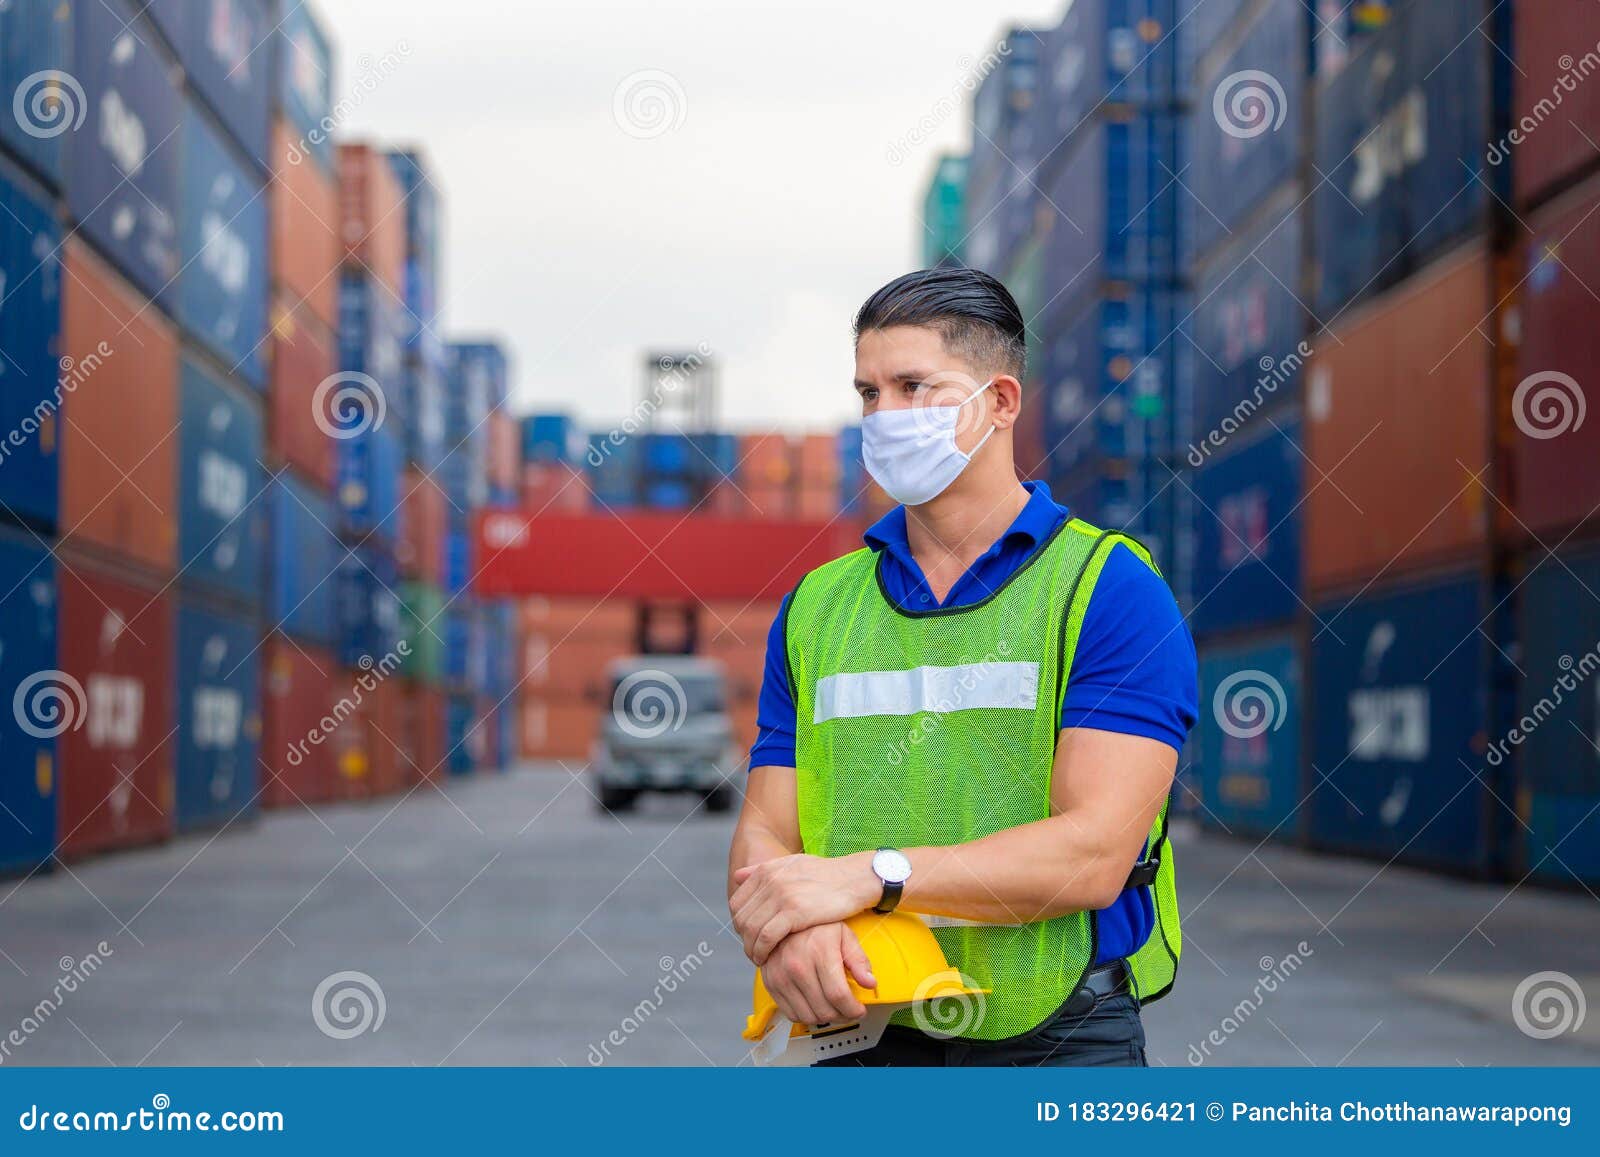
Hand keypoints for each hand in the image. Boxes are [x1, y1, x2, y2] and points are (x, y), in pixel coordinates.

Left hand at [730, 852, 879, 964]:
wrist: (855, 878)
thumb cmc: (826, 875)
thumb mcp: (793, 864)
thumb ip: (763, 870)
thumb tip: (737, 877)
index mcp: (767, 870)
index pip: (737, 903)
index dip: (739, 923)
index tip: (749, 936)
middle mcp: (770, 880)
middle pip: (742, 918)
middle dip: (744, 939)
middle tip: (753, 951)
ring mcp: (781, 895)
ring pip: (751, 929)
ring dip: (751, 948)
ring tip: (759, 958)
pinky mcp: (793, 912)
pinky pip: (766, 936)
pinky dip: (762, 951)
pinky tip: (766, 958)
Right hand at [760, 923, 876, 1025]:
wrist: (781, 918)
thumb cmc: (815, 925)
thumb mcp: (843, 934)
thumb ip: (859, 960)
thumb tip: (869, 982)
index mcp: (819, 952)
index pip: (839, 995)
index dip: (853, 1009)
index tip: (859, 1010)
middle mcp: (798, 966)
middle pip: (825, 1010)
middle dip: (843, 1016)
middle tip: (849, 1010)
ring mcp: (782, 976)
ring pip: (809, 1016)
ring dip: (826, 1019)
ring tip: (834, 1009)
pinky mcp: (771, 983)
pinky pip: (791, 1013)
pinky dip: (806, 1015)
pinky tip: (815, 1005)